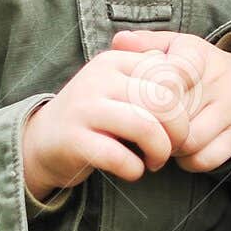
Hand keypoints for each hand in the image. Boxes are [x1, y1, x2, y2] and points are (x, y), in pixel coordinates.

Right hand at [21, 47, 192, 198]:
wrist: (41, 142)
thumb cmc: (94, 116)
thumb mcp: (117, 85)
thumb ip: (149, 77)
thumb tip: (189, 74)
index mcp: (114, 60)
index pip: (169, 73)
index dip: (186, 102)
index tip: (179, 122)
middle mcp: (99, 79)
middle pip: (164, 100)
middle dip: (179, 130)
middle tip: (174, 146)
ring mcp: (84, 109)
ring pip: (146, 127)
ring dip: (160, 151)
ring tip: (155, 161)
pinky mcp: (74, 141)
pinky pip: (120, 157)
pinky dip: (135, 169)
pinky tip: (133, 170)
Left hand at [109, 30, 230, 172]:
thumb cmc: (195, 69)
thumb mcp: (173, 47)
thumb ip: (144, 44)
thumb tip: (119, 41)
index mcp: (197, 55)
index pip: (168, 77)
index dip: (149, 95)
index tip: (139, 101)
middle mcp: (218, 80)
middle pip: (173, 116)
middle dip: (153, 126)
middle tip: (142, 127)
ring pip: (188, 142)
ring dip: (169, 146)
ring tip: (162, 137)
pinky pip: (204, 159)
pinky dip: (186, 160)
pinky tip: (181, 149)